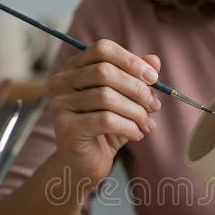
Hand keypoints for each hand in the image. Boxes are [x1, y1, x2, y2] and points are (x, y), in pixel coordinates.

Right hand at [48, 39, 162, 192]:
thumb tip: (154, 60)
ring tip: (147, 125)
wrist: (83, 164)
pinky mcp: (66, 128)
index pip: (103, 49)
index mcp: (75, 68)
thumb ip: (136, 78)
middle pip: (105, 72)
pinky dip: (128, 127)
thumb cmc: (104, 129)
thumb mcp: (124, 101)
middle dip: (137, 89)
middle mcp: (61, 82)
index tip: (153, 78)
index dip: (131, 60)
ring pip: (107, 97)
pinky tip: (136, 135)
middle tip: (154, 106)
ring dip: (136, 111)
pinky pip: (105, 120)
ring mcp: (60, 104)